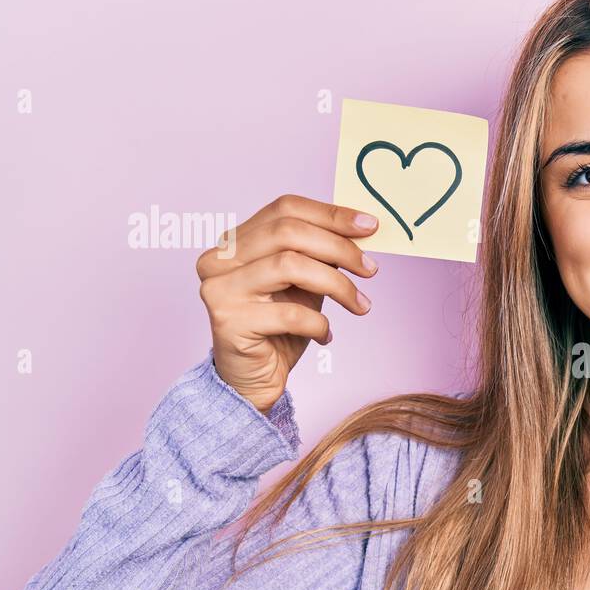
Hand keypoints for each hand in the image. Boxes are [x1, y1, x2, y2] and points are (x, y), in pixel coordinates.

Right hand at [195, 194, 378, 413]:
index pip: (285, 208)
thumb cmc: (281, 329)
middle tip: (371, 269)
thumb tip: (362, 229)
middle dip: (339, 248)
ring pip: (289, 266)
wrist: (254, 381)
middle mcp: (219, 259)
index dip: (331, 214)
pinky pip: (290, 313)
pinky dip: (319, 324)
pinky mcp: (228, 321)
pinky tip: (326, 336)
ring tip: (360, 305)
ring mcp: (219, 289)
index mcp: (236, 241)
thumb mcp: (305, 283)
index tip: (369, 226)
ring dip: (337, 285)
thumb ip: (321, 254)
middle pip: (288, 232)